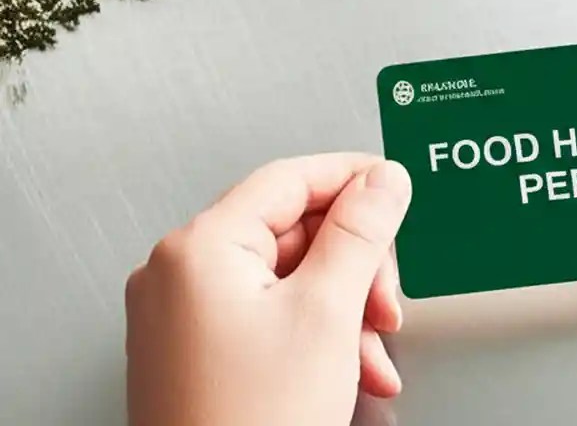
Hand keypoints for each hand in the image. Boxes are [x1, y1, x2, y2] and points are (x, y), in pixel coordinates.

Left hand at [126, 154, 412, 425]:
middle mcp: (179, 274)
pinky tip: (349, 370)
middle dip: (354, 269)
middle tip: (385, 304)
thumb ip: (361, 233)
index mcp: (199, 249)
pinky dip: (316, 335)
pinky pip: (268, 317)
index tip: (395, 185)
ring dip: (344, 309)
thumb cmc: (251, 424)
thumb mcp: (329, 313)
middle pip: (292, 233)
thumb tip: (382, 180)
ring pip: (288, 280)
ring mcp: (183, 316)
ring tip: (371, 354)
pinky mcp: (196, 351)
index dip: (352, 177)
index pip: (288, 179)